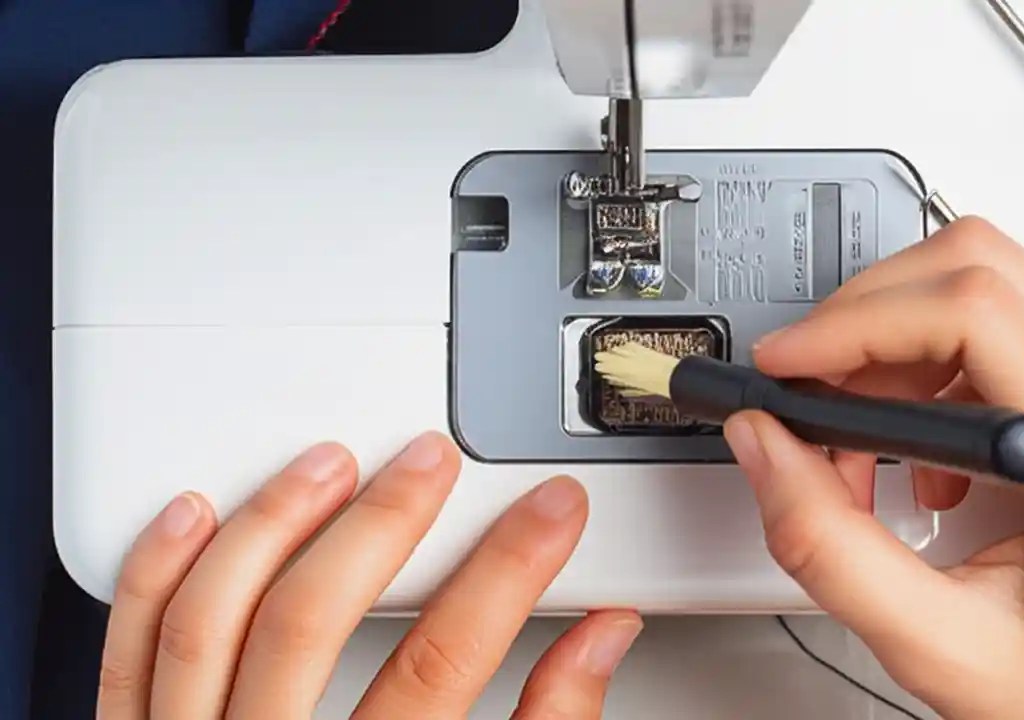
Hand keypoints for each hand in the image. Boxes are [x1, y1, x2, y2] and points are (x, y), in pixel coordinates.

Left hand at [96, 433, 639, 718]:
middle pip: (311, 623)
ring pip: (209, 621)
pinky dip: (154, 577)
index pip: (442, 664)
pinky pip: (127, 657)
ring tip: (329, 464)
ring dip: (271, 525)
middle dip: (381, 524)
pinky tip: (196, 517)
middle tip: (432, 465)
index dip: (507, 573)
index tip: (548, 514)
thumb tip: (598, 642)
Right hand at [725, 218, 1023, 718]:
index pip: (970, 312)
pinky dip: (940, 369)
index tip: (788, 367)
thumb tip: (767, 447)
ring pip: (995, 282)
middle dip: (867, 318)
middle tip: (812, 394)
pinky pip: (1018, 326)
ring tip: (868, 446)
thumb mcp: (943, 650)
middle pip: (979, 266)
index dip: (854, 322)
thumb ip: (829, 546)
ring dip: (900, 346)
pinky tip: (925, 455)